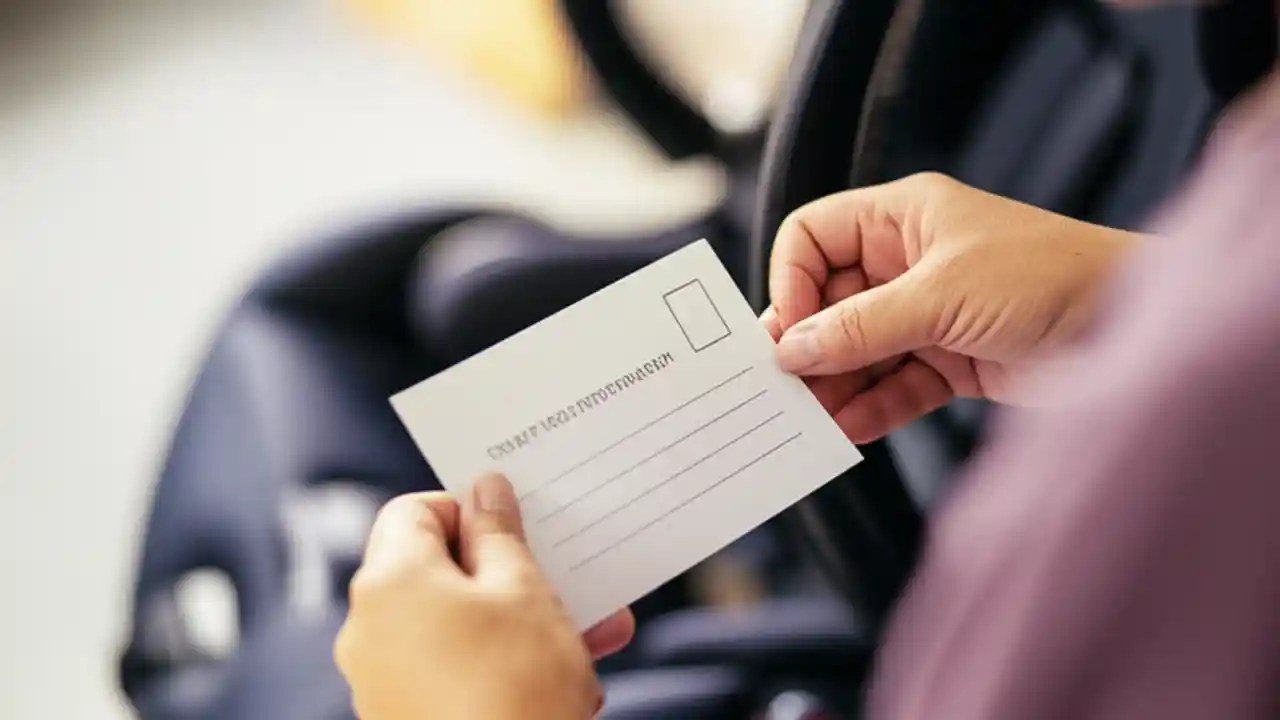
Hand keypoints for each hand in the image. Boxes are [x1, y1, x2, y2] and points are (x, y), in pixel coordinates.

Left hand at [334, 474, 634, 719]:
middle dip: (511, 573)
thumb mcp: (523, 591)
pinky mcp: (402, 717)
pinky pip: (452, 669)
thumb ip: (500, 533)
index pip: (415, 510)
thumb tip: (484, 490)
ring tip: (589, 637)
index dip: (469, 509)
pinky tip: (564, 680)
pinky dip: (499, 664)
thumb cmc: (515, 687)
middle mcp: (369, 627)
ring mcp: (381, 680)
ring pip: (457, 625)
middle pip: (439, 571)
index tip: (519, 525)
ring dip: (520, 623)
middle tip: (567, 579)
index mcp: (389, 580)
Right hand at [765, 172, 1140, 441]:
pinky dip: (872, 408)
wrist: (1137, 328)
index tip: (787, 332)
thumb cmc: (1050, 277)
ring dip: (836, 384)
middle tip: (783, 388)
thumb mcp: (939, 296)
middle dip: (809, 345)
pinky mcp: (953, 361)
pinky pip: (894, 385)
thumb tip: (791, 349)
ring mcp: (930, 313)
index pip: (814, 237)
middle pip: (830, 301)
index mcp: (902, 217)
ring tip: (811, 420)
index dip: (792, 282)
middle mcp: (909, 261)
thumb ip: (859, 327)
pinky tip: (851, 429)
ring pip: (859, 350)